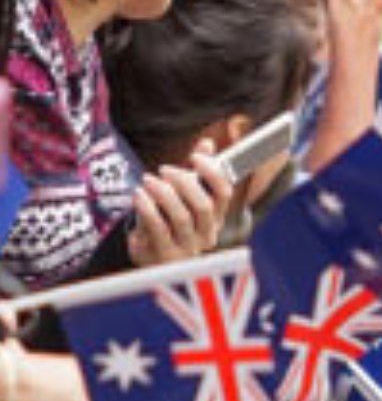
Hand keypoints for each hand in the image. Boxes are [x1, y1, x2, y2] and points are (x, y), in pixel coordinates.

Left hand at [128, 143, 232, 265]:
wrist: (151, 256)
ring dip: (163, 193)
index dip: (212, 173)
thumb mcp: (184, 197)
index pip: (224, 194)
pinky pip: (158, 227)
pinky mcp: (164, 254)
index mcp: (215, 218)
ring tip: (148, 180)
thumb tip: (208, 144)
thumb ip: (196, 172)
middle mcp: (206, 234)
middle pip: (204, 206)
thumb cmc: (170, 224)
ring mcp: (187, 247)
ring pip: (181, 216)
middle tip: (164, 169)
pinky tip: (139, 195)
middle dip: (183, 182)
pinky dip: (147, 207)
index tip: (195, 156)